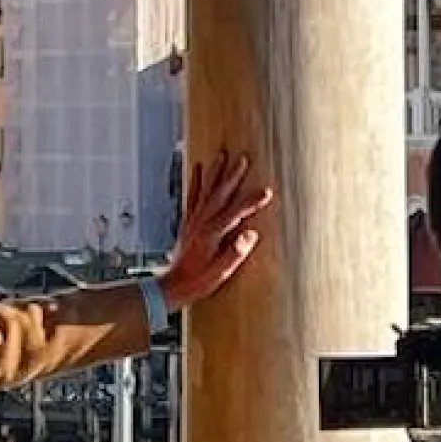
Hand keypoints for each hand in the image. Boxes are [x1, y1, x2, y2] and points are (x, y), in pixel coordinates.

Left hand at [160, 150, 272, 314]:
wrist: (174, 286)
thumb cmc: (198, 281)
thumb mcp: (220, 273)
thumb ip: (235, 254)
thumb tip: (250, 235)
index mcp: (212, 234)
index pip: (236, 212)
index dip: (252, 201)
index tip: (266, 192)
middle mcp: (201, 223)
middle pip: (219, 194)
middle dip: (232, 176)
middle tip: (242, 159)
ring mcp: (193, 221)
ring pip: (206, 190)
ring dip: (214, 173)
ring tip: (220, 155)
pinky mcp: (188, 222)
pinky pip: (192, 196)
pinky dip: (196, 181)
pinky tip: (198, 170)